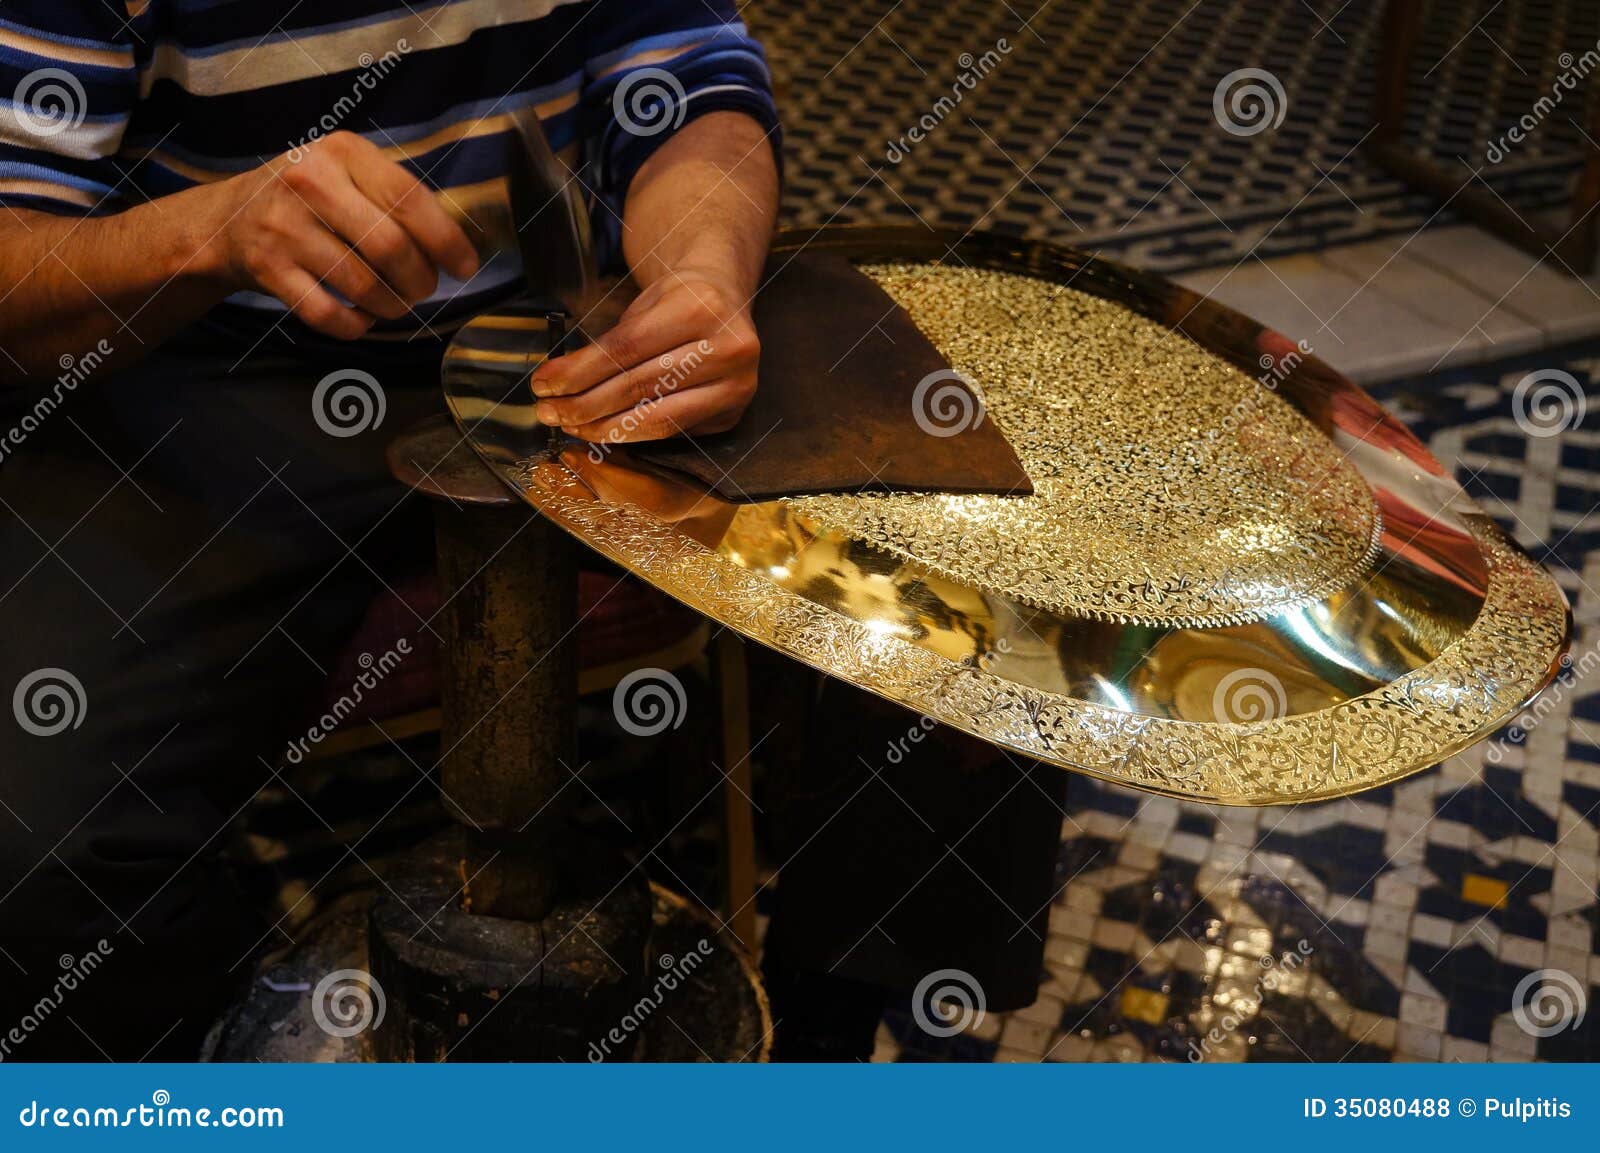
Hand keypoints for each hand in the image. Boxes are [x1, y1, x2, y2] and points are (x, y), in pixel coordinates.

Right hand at [203, 131, 477, 339]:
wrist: (227, 219)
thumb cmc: (308, 198)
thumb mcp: (346, 171)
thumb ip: (395, 195)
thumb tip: (456, 244)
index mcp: (342, 151)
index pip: (409, 199)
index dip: (447, 241)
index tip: (465, 267)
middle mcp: (310, 182)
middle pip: (390, 247)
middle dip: (420, 280)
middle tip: (424, 289)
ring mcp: (285, 227)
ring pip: (363, 285)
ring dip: (393, 306)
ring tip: (397, 303)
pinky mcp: (267, 268)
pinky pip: (328, 314)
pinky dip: (356, 325)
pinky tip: (362, 315)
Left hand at [528, 268, 758, 442]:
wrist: (727, 298)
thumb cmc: (679, 299)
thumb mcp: (645, 303)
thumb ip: (611, 343)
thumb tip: (560, 386)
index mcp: (699, 307)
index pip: (625, 349)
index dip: (578, 371)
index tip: (544, 384)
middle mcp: (726, 347)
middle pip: (639, 386)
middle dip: (585, 404)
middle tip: (549, 411)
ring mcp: (735, 384)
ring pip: (657, 418)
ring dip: (605, 427)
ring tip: (572, 425)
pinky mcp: (733, 412)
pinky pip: (673, 430)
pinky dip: (634, 433)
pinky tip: (606, 430)